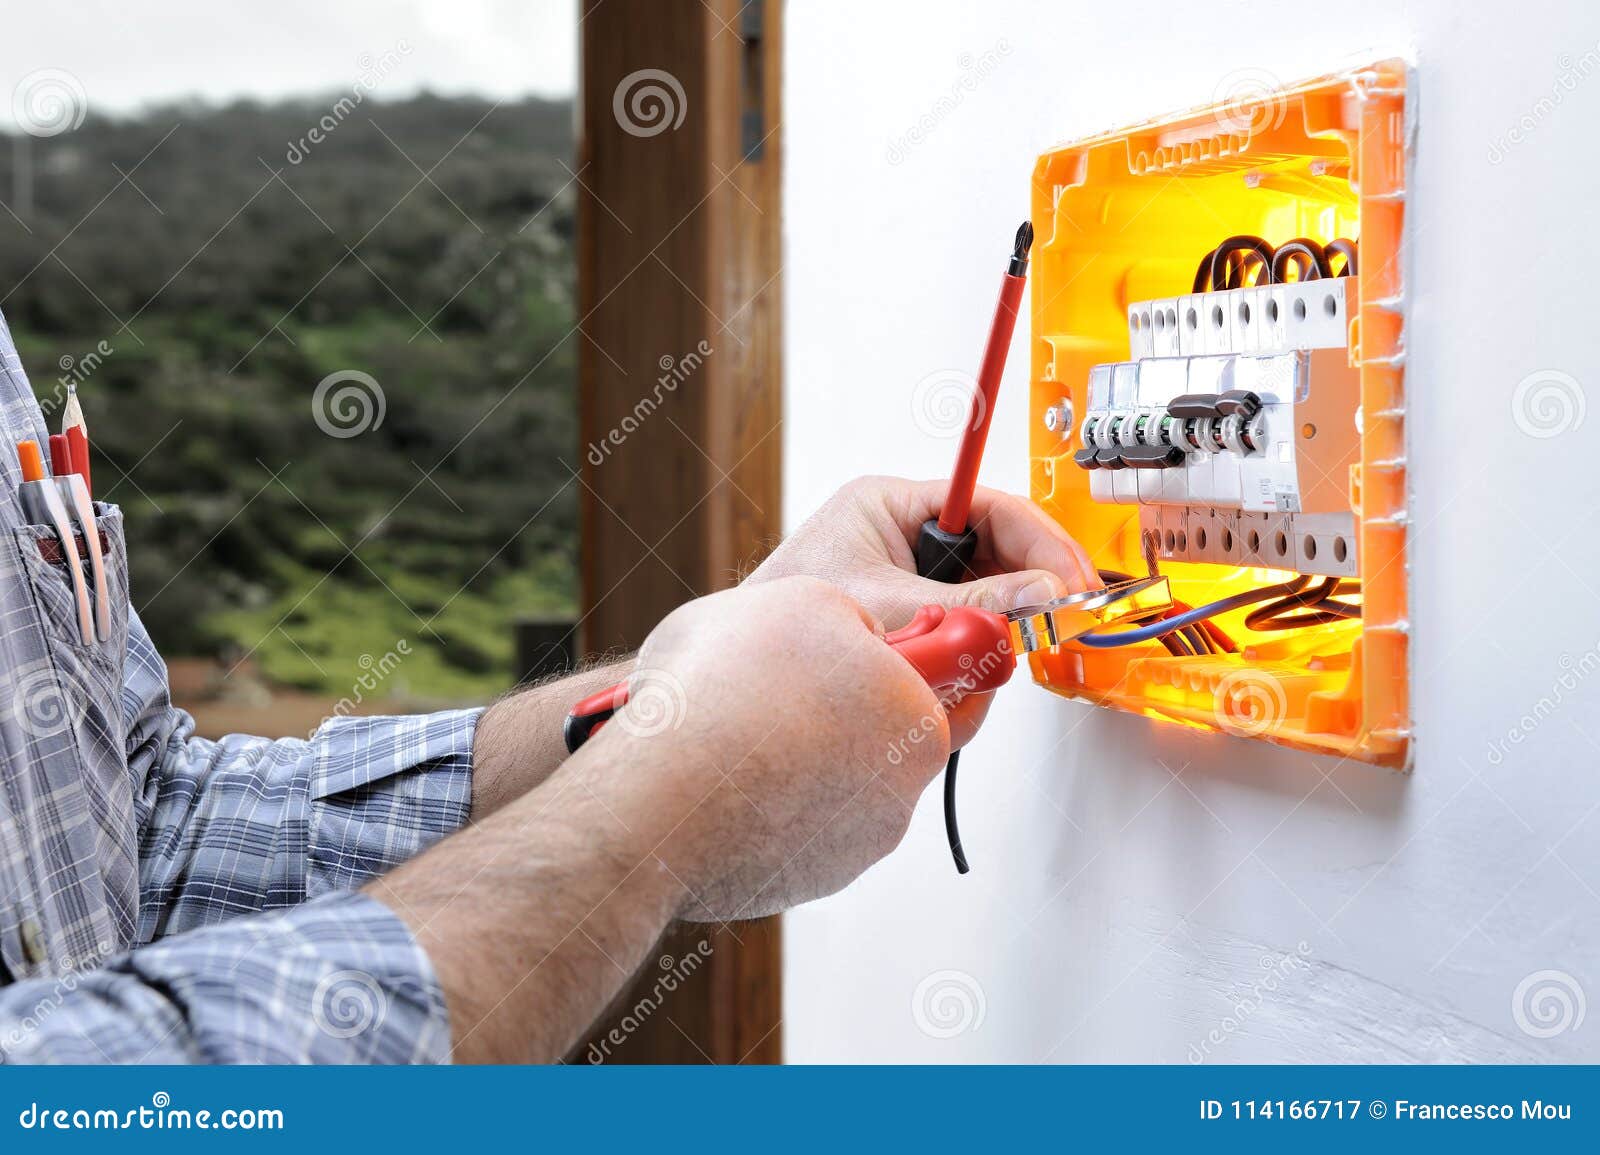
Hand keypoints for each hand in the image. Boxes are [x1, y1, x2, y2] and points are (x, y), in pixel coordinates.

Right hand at [574, 575, 950, 920]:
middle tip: (776, 678)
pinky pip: (791, 827)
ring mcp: (849, 847)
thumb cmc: (725, 691)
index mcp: (916, 717)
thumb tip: (859, 639)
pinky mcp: (798, 882)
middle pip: (880, 733)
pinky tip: (717, 776)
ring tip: (731, 725)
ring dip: (794, 755)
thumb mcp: (801, 599)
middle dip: (836, 706)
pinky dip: (763, 804)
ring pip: (831, 783)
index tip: (875, 642)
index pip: (942, 680)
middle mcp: (898, 792)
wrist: (655, 798)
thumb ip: (849, 618)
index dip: (905, 651)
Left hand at [746, 476, 1096, 744]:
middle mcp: (903, 536)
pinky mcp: (909, 622)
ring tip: (970, 674)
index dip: (1042, 543)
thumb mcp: (892, 609)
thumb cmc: (785, 619)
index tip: (1074, 580)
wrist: (744, 682)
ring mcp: (908, 581)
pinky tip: (948, 691)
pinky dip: (966, 670)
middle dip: (1019, 602)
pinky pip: (961, 639)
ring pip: (983, 606)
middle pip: (996, 558)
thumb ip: (974, 608)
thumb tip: (1044, 597)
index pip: (991, 508)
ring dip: (988, 645)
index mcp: (890, 504)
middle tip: (1050, 631)